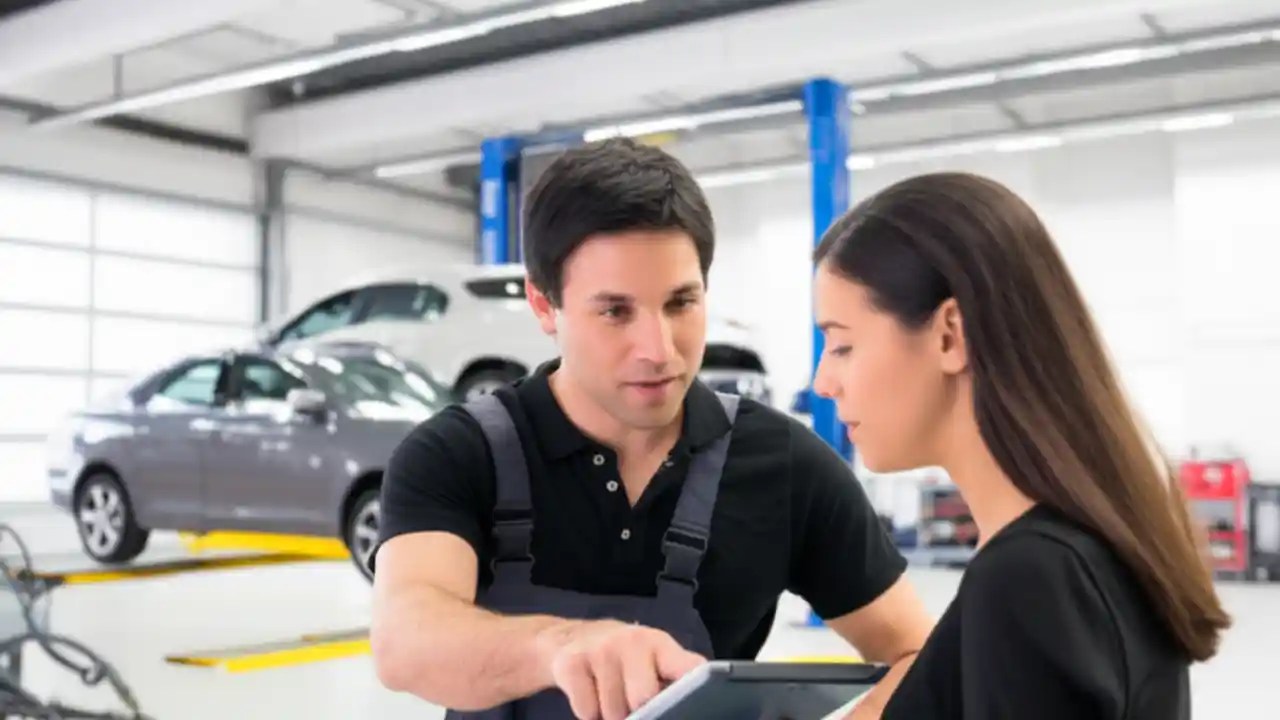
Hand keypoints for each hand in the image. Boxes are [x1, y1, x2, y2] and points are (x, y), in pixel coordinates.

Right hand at [539, 620, 705, 719]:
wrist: (570, 639)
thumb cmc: (624, 658)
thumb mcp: (653, 660)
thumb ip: (673, 681)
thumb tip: (691, 710)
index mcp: (661, 645)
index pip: (689, 668)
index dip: (696, 689)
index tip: (696, 703)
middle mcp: (633, 641)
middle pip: (645, 699)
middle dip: (640, 714)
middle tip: (635, 705)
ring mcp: (601, 650)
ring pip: (613, 712)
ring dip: (612, 715)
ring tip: (611, 696)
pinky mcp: (571, 663)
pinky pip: (587, 712)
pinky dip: (589, 713)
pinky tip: (590, 692)